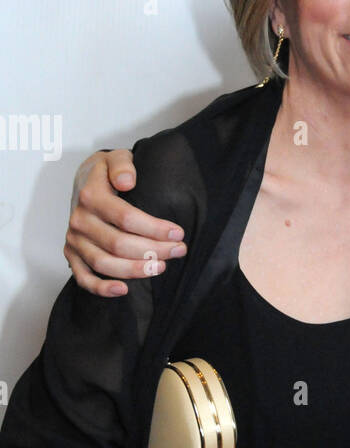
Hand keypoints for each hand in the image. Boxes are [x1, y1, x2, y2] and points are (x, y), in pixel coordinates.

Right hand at [65, 149, 185, 295]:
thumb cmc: (107, 173)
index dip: (154, 228)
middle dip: (153, 250)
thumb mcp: (116, 158)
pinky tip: (123, 290)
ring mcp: (74, 239)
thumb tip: (127, 181)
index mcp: (91, 196)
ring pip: (104, 263)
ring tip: (161, 268)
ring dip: (134, 270)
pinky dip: (101, 288)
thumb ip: (122, 165)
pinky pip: (83, 277)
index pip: (126, 218)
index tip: (178, 233)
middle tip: (179, 250)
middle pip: (118, 244)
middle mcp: (79, 219)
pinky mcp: (72, 254)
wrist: (85, 181)